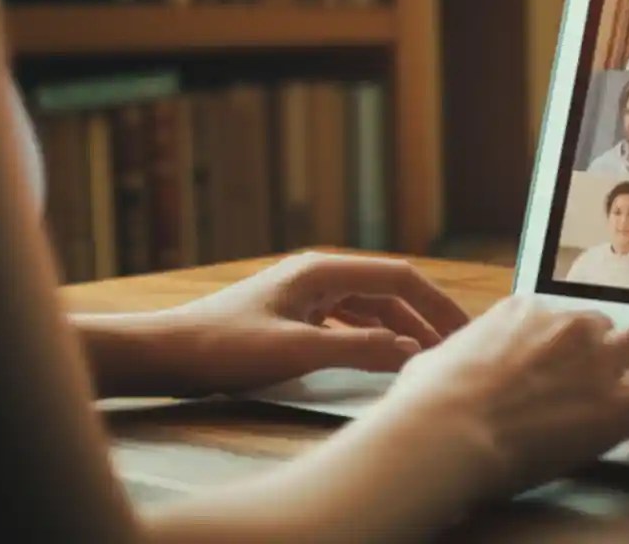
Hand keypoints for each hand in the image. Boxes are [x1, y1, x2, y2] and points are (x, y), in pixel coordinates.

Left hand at [88, 252, 469, 397]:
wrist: (165, 355)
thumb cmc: (223, 347)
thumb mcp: (297, 351)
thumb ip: (360, 348)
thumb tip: (413, 352)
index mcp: (321, 271)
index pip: (399, 276)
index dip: (437, 303)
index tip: (464, 330)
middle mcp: (317, 276)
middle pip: (388, 291)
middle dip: (424, 317)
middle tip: (456, 348)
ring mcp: (305, 295)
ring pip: (370, 308)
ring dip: (400, 329)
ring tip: (428, 356)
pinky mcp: (293, 316)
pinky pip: (348, 322)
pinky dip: (373, 337)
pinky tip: (384, 356)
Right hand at [377, 296, 628, 498]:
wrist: (447, 435)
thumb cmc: (429, 404)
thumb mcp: (434, 361)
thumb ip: (457, 356)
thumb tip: (443, 365)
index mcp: (524, 312)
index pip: (559, 316)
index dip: (560, 343)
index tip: (556, 361)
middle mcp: (567, 328)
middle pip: (604, 326)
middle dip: (600, 349)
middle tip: (590, 378)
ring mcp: (598, 364)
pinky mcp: (620, 406)